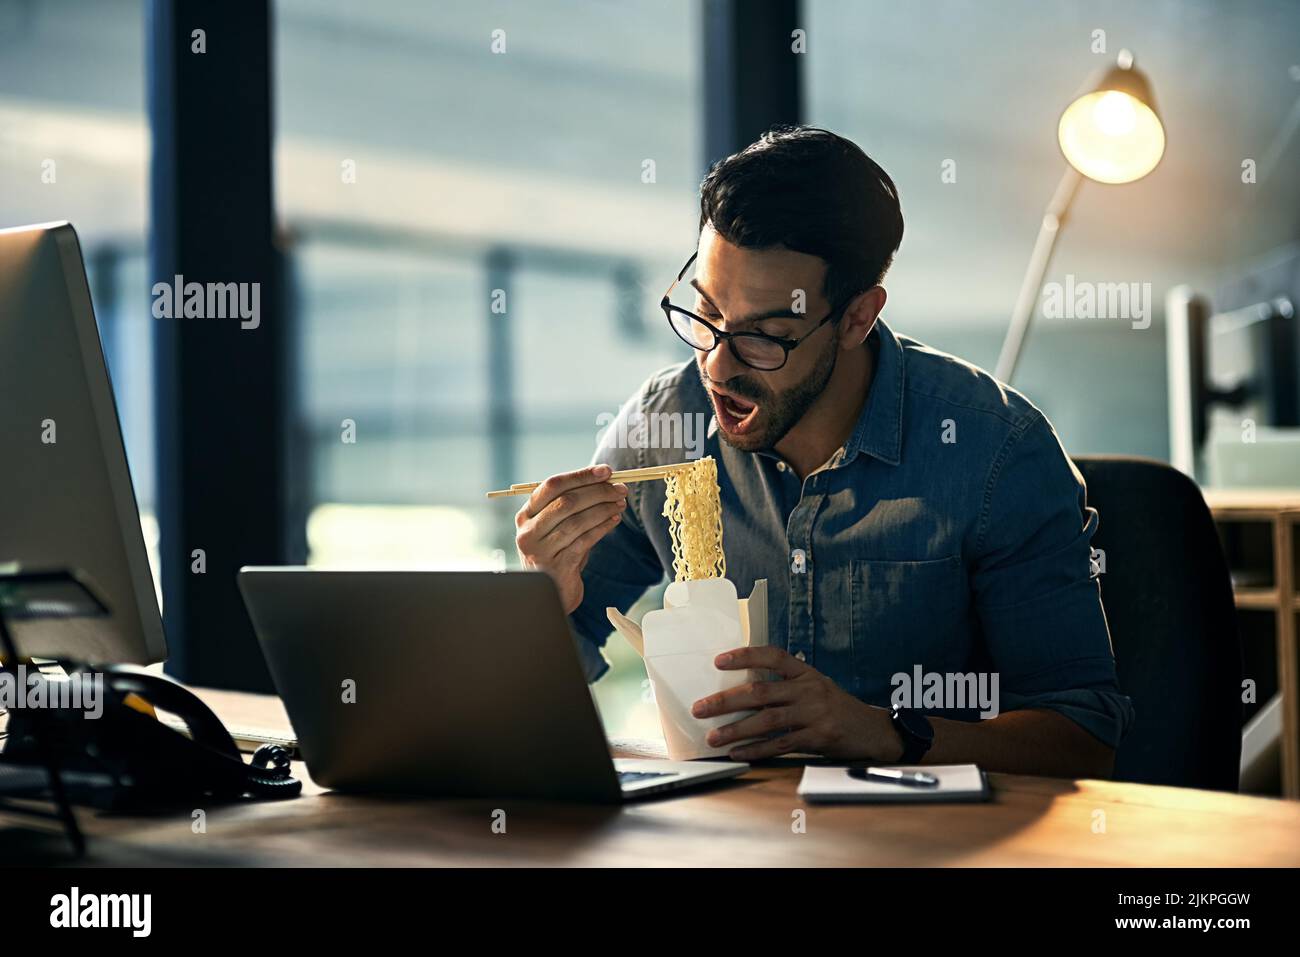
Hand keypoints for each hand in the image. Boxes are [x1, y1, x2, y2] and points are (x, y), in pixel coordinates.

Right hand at [515, 464, 628, 613]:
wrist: (550, 595)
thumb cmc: (557, 555)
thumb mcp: (556, 529)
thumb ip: (571, 507)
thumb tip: (605, 482)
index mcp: (526, 515)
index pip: (552, 485)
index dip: (580, 476)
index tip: (605, 471)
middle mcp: (528, 531)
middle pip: (566, 502)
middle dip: (597, 492)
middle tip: (620, 489)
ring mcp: (540, 550)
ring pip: (577, 521)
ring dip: (603, 509)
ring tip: (620, 503)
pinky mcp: (556, 566)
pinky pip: (585, 540)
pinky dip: (602, 527)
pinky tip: (614, 520)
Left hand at [690, 646, 904, 761]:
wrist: (874, 731)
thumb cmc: (837, 709)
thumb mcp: (816, 688)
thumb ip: (787, 687)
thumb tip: (743, 691)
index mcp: (806, 673)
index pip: (772, 657)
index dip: (745, 656)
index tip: (718, 660)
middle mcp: (810, 689)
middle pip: (760, 692)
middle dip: (725, 700)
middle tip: (700, 708)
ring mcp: (815, 713)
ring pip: (767, 720)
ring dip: (736, 730)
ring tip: (713, 737)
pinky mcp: (819, 737)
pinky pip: (781, 744)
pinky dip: (757, 750)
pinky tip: (738, 753)